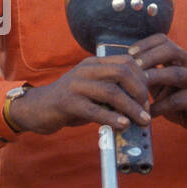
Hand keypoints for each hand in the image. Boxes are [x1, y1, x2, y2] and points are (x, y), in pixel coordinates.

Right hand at [6, 55, 151, 135]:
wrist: (37, 109)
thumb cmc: (70, 102)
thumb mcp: (91, 91)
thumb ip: (111, 92)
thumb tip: (140, 105)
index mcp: (93, 63)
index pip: (126, 62)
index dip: (142, 78)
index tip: (149, 97)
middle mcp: (85, 70)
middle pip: (122, 73)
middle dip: (140, 91)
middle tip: (147, 110)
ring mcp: (75, 85)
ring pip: (111, 92)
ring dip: (131, 108)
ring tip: (141, 121)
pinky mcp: (67, 102)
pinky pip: (94, 110)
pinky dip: (112, 118)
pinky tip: (122, 125)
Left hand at [129, 34, 186, 137]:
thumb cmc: (179, 100)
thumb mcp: (161, 85)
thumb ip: (148, 75)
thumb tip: (122, 70)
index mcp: (181, 57)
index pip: (163, 40)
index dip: (145, 44)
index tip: (129, 53)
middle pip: (171, 50)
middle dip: (149, 57)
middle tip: (133, 67)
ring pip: (175, 74)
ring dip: (154, 78)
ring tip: (138, 86)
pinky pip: (177, 100)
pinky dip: (160, 107)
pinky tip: (147, 113)